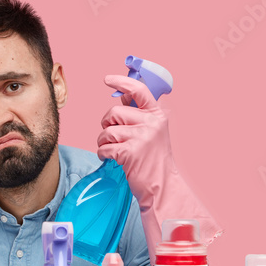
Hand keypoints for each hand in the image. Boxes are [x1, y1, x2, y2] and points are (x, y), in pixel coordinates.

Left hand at [96, 74, 175, 207]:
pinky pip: (104, 147)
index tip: (107, 79)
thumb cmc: (153, 159)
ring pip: (107, 131)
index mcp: (157, 115)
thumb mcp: (151, 132)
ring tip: (115, 150)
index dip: (121, 82)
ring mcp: (142, 137)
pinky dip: (103, 154)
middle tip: (114, 137)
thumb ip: (137, 114)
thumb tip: (122, 95)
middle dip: (107, 124)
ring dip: (104, 141)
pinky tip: (112, 158)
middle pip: (114, 111)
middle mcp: (151, 123)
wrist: (162, 186)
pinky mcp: (130, 152)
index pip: (139, 90)